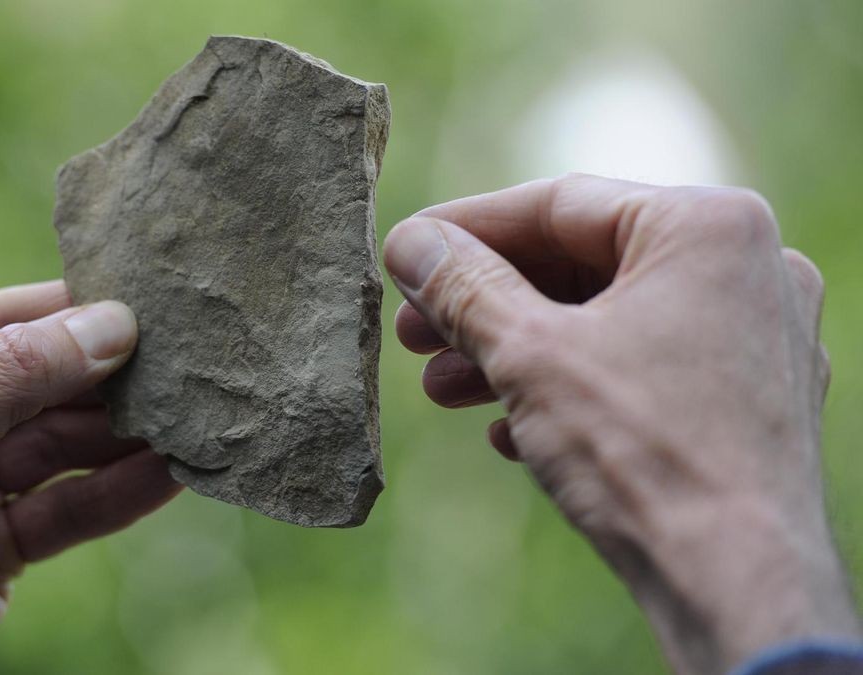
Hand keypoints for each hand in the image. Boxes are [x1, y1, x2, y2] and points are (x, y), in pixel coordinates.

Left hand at [0, 282, 181, 673]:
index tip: (137, 301)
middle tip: (178, 364)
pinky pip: (64, 505)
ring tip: (187, 420)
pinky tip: (169, 474)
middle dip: (102, 380)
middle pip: (29, 385)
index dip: (61, 312)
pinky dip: (114, 492)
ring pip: (55, 447)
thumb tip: (106, 322)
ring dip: (120, 438)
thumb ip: (9, 379)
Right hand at [384, 175, 860, 674]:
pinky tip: (509, 430)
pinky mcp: (750, 401)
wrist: (737, 585)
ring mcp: (758, 338)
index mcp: (709, 226)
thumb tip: (412, 244)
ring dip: (517, 353)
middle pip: (583, 266)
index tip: (405, 252)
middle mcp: (748, 268)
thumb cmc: (644, 454)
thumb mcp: (529, 356)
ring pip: (608, 323)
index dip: (466, 229)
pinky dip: (571, 389)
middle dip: (487, 305)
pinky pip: (643, 370)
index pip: (559, 205)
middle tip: (414, 332)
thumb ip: (464, 287)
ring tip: (444, 388)